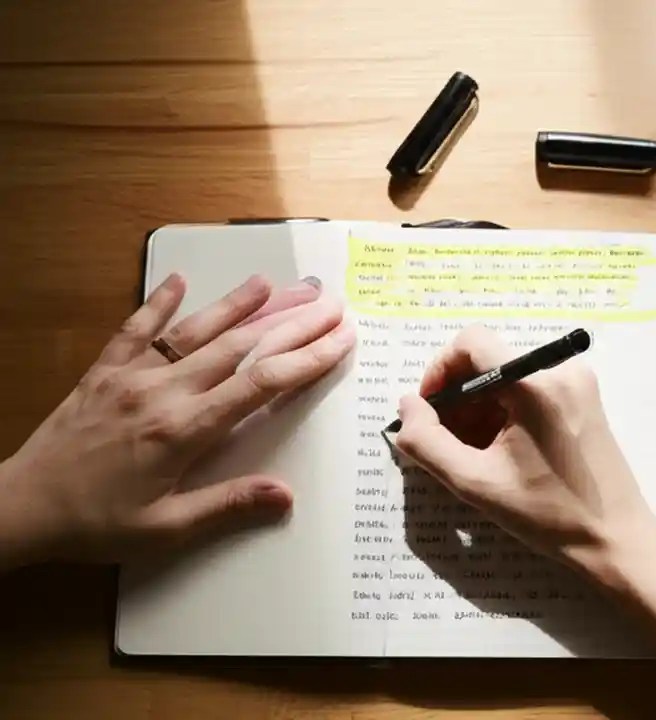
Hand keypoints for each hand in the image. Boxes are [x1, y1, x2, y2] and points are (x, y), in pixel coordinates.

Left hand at [0, 273, 354, 567]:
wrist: (19, 509)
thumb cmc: (93, 526)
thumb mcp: (165, 529)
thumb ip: (226, 506)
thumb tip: (285, 495)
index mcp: (183, 431)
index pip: (261, 385)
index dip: (307, 358)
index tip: (340, 340)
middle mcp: (162, 393)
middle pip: (240, 348)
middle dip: (290, 323)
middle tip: (328, 303)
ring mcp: (130, 377)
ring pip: (194, 332)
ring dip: (237, 305)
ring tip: (272, 283)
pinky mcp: (102, 374)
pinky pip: (134, 331)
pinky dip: (158, 304)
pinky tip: (178, 282)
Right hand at [393, 326, 655, 582]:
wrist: (615, 538)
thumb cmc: (549, 514)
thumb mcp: (475, 483)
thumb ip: (428, 442)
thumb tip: (406, 407)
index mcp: (536, 384)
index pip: (471, 342)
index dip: (439, 371)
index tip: (429, 412)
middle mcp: (561, 369)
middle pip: (489, 360)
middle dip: (459, 397)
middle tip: (448, 443)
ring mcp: (578, 381)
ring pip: (508, 377)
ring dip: (481, 407)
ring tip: (475, 454)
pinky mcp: (585, 397)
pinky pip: (531, 389)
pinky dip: (506, 412)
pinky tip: (501, 452)